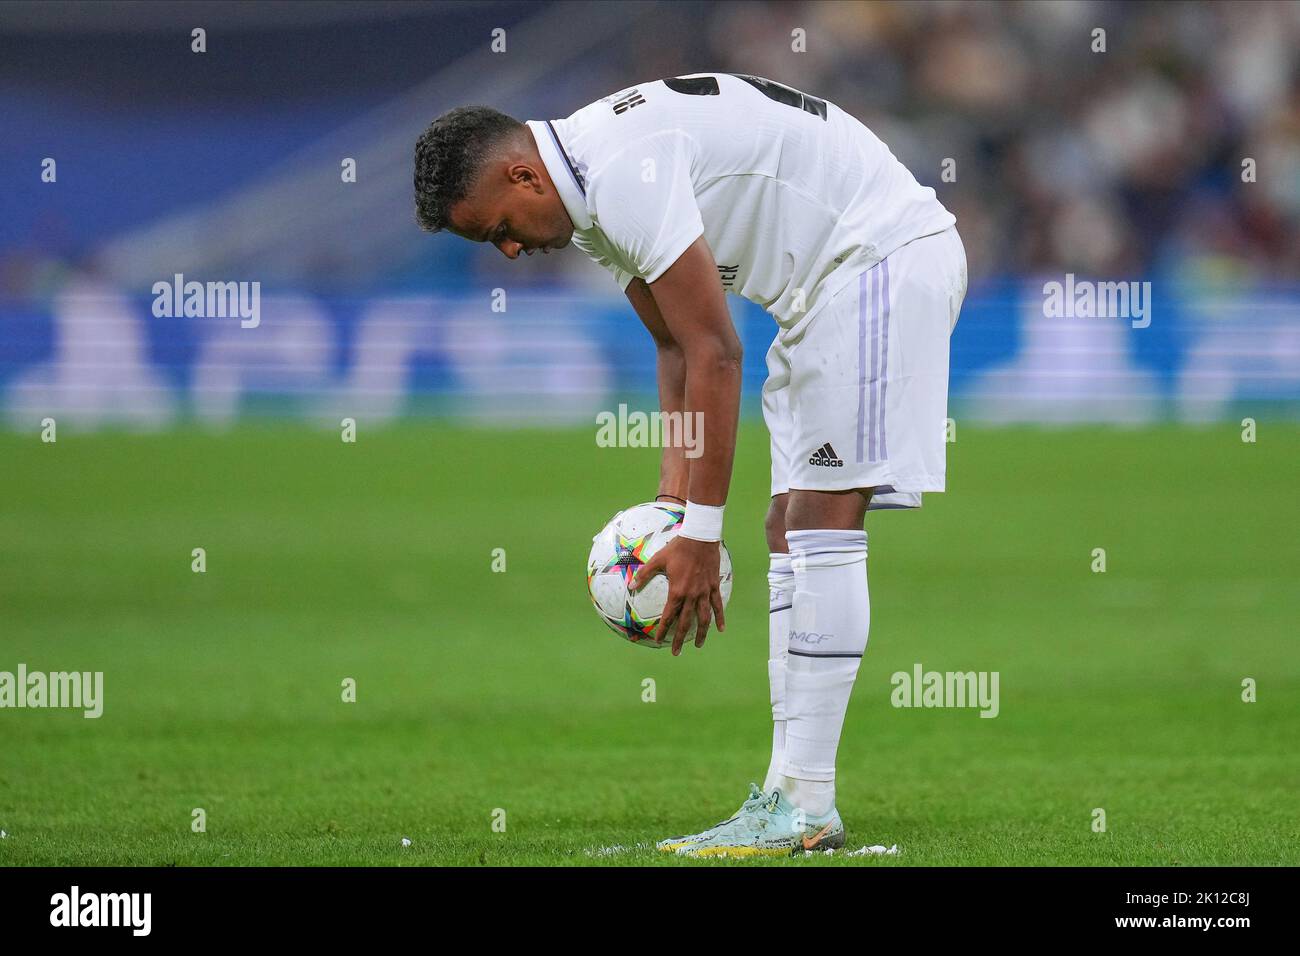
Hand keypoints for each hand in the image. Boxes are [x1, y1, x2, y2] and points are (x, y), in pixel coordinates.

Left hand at [631, 535, 725, 655]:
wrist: (700, 538)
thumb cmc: (677, 548)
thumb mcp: (657, 559)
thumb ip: (644, 574)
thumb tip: (630, 586)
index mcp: (677, 591)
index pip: (669, 616)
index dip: (663, 629)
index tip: (659, 640)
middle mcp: (692, 595)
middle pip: (686, 623)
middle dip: (680, 639)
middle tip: (676, 652)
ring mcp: (704, 592)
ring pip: (704, 618)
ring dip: (702, 634)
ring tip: (699, 645)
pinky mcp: (714, 586)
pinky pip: (717, 605)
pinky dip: (719, 618)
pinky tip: (721, 629)